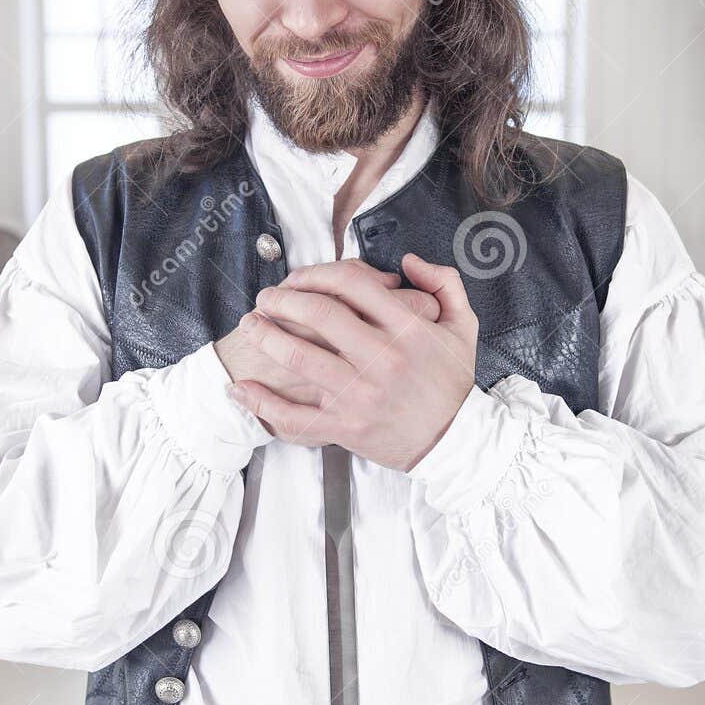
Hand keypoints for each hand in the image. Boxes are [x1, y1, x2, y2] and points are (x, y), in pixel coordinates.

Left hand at [215, 262, 441, 432]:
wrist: (454, 442)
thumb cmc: (452, 384)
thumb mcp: (462, 326)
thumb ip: (444, 283)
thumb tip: (408, 261)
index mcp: (407, 329)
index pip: (351, 284)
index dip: (316, 272)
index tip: (297, 278)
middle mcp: (382, 359)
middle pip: (318, 313)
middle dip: (282, 298)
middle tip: (265, 298)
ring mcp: (360, 395)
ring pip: (298, 357)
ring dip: (265, 336)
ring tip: (249, 326)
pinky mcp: (346, 427)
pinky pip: (294, 415)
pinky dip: (261, 403)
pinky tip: (241, 388)